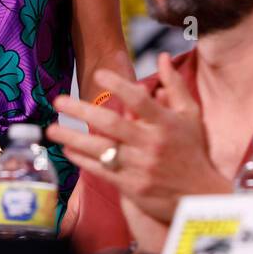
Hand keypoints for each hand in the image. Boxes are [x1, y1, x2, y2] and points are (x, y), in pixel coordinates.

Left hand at [46, 52, 231, 224]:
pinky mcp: (132, 187)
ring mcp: (140, 167)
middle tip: (59, 100)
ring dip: (72, 138)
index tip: (98, 73)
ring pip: (100, 149)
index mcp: (165, 123)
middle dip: (82, 110)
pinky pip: (102, 171)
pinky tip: (67, 150)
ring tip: (51, 128)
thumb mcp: (190, 115)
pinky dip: (83, 160)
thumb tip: (160, 56)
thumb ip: (174, 85)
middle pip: (111, 123)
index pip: (139, 100)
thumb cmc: (194, 151)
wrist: (201, 197)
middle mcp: (151, 144)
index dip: (118, 85)